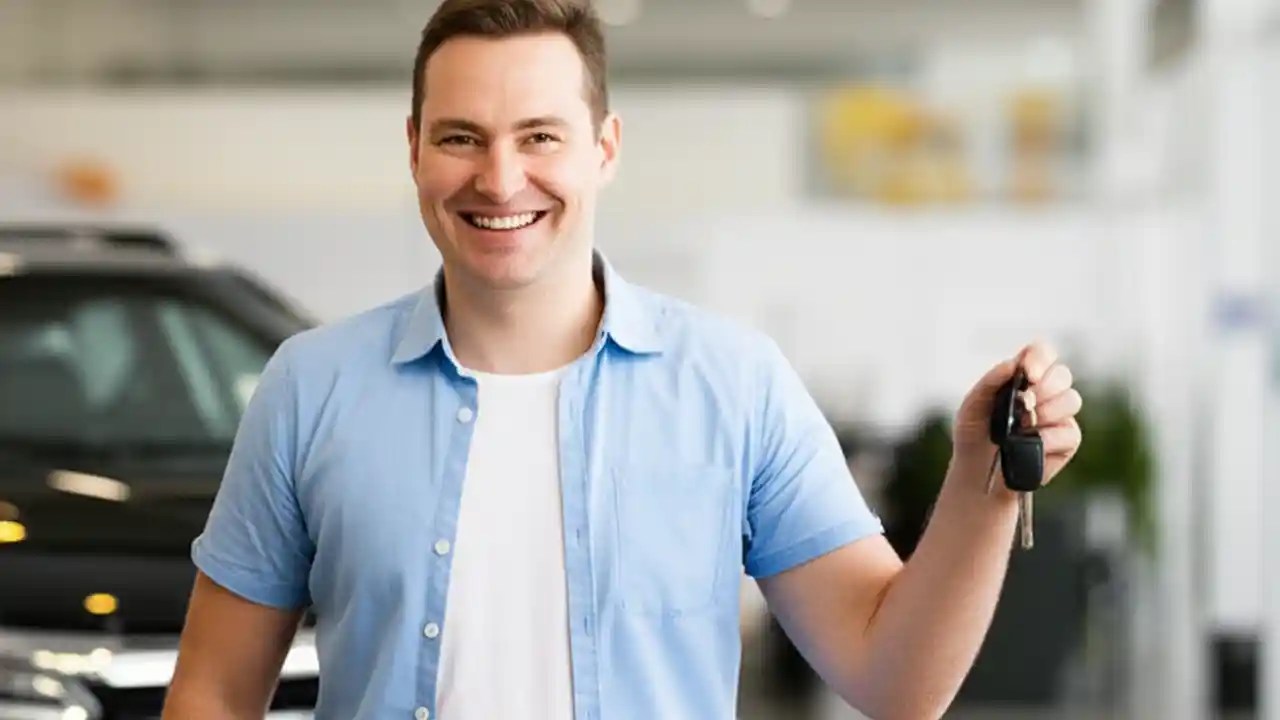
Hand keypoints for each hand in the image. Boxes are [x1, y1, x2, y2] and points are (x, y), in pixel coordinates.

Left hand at [951, 340, 1082, 488]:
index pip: (1042, 353)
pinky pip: (1071, 432)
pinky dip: (1048, 438)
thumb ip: (990, 382)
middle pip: (1062, 374)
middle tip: (1024, 404)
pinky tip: (1032, 443)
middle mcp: (1045, 392)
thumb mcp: (972, 406)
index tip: (1029, 374)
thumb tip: (1012, 364)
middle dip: (1043, 388)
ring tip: (1023, 427)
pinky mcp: (1067, 440)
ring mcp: (1059, 415)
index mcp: (1023, 376)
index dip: (1040, 357)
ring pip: (1071, 400)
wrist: (978, 474)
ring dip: (1046, 412)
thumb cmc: (975, 435)